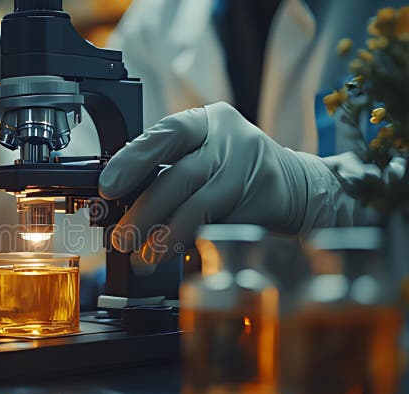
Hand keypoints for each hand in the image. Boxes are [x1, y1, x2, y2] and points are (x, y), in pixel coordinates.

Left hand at [99, 102, 342, 266]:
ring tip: (145, 256)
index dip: (132, 160)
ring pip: (198, 207)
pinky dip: (193, 245)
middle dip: (143, 212)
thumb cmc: (236, 172)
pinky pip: (219, 228)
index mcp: (207, 122)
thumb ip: (166, 170)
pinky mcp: (264, 202)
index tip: (108, 187)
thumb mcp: (203, 156)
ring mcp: (251, 170)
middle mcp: (231, 140)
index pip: (166, 134)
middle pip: (178, 176)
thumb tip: (118, 204)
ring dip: (165, 238)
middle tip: (122, 237)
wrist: (300, 186)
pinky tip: (177, 253)